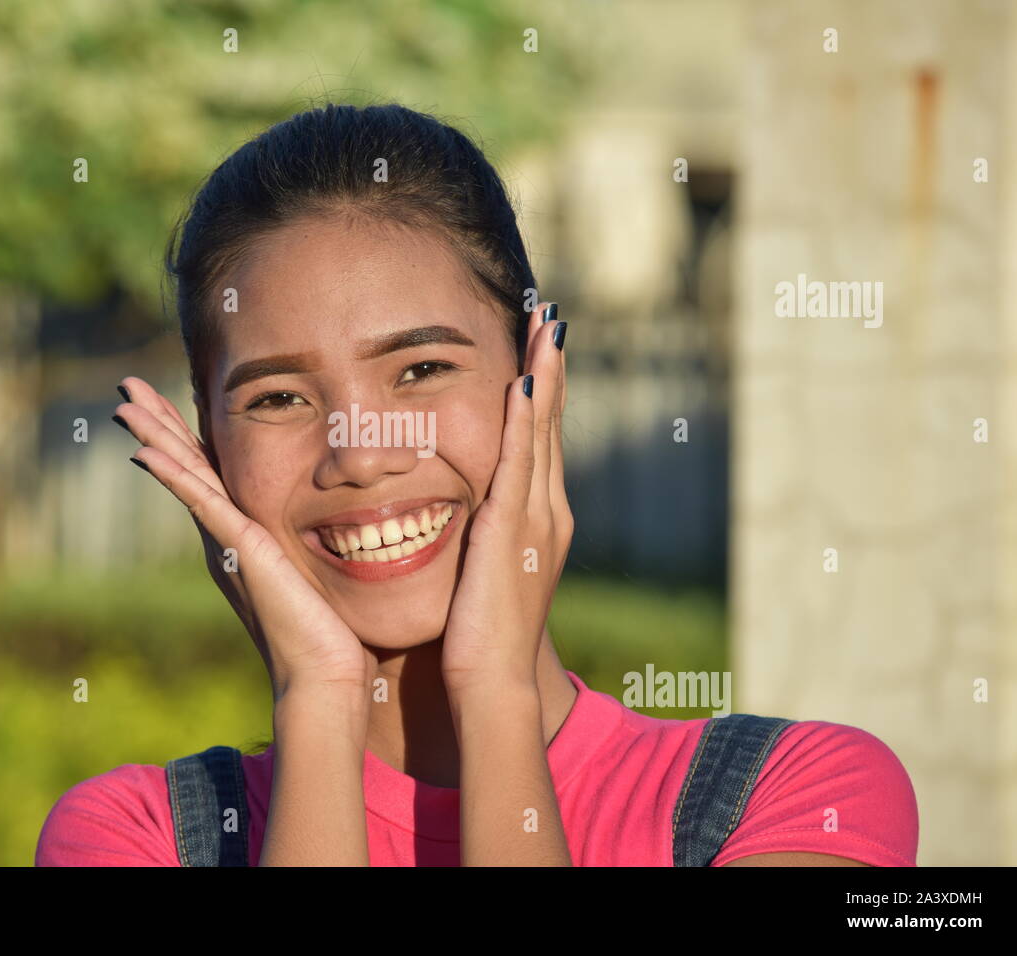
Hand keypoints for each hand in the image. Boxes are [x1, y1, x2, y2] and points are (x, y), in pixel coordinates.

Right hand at [113, 377, 375, 698]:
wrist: (323, 675)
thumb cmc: (331, 633)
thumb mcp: (317, 571)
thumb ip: (311, 546)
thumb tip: (341, 525)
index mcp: (241, 537)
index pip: (210, 472)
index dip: (186, 434)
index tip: (168, 398)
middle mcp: (224, 538)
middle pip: (185, 465)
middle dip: (157, 424)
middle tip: (126, 388)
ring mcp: (227, 543)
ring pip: (184, 476)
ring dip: (154, 436)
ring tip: (124, 402)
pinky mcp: (239, 550)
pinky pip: (201, 503)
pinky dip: (174, 475)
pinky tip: (145, 451)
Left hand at [440, 303, 571, 699]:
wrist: (492, 679)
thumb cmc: (481, 635)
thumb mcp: (484, 572)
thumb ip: (481, 538)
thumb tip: (465, 516)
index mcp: (538, 518)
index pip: (540, 439)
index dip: (541, 391)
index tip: (537, 346)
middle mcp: (548, 509)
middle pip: (550, 422)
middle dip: (550, 367)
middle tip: (550, 316)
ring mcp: (537, 516)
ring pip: (543, 429)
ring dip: (545, 375)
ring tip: (546, 325)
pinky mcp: (514, 526)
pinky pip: (522, 459)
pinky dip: (527, 417)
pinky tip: (524, 378)